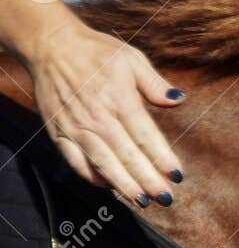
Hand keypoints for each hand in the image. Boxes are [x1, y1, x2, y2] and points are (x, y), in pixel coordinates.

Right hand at [22, 10, 185, 205]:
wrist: (50, 45)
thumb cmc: (96, 52)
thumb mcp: (131, 58)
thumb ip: (154, 84)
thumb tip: (178, 100)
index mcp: (119, 98)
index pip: (145, 136)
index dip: (163, 158)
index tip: (178, 176)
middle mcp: (97, 116)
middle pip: (127, 155)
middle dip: (148, 180)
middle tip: (166, 199)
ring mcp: (76, 126)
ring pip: (102, 162)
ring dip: (123, 185)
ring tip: (142, 202)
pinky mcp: (58, 132)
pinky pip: (75, 161)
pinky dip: (92, 176)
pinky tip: (110, 187)